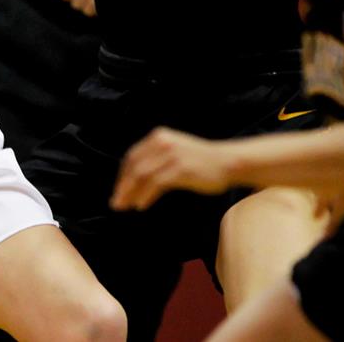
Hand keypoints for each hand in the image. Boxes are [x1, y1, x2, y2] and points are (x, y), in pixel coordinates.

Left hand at [113, 127, 235, 210]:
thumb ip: (157, 158)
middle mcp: (162, 142)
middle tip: (116, 203)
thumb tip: (136, 178)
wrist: (228, 162)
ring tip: (125, 206)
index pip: (132, 157)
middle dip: (122, 186)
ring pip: (142, 176)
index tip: (118, 191)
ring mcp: (171, 155)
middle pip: (134, 167)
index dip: (122, 176)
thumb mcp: (175, 151)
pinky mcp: (180, 169)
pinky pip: (156, 184)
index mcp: (159, 136)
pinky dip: (146, 195)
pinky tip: (141, 206)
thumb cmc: (201, 161)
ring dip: (130, 193)